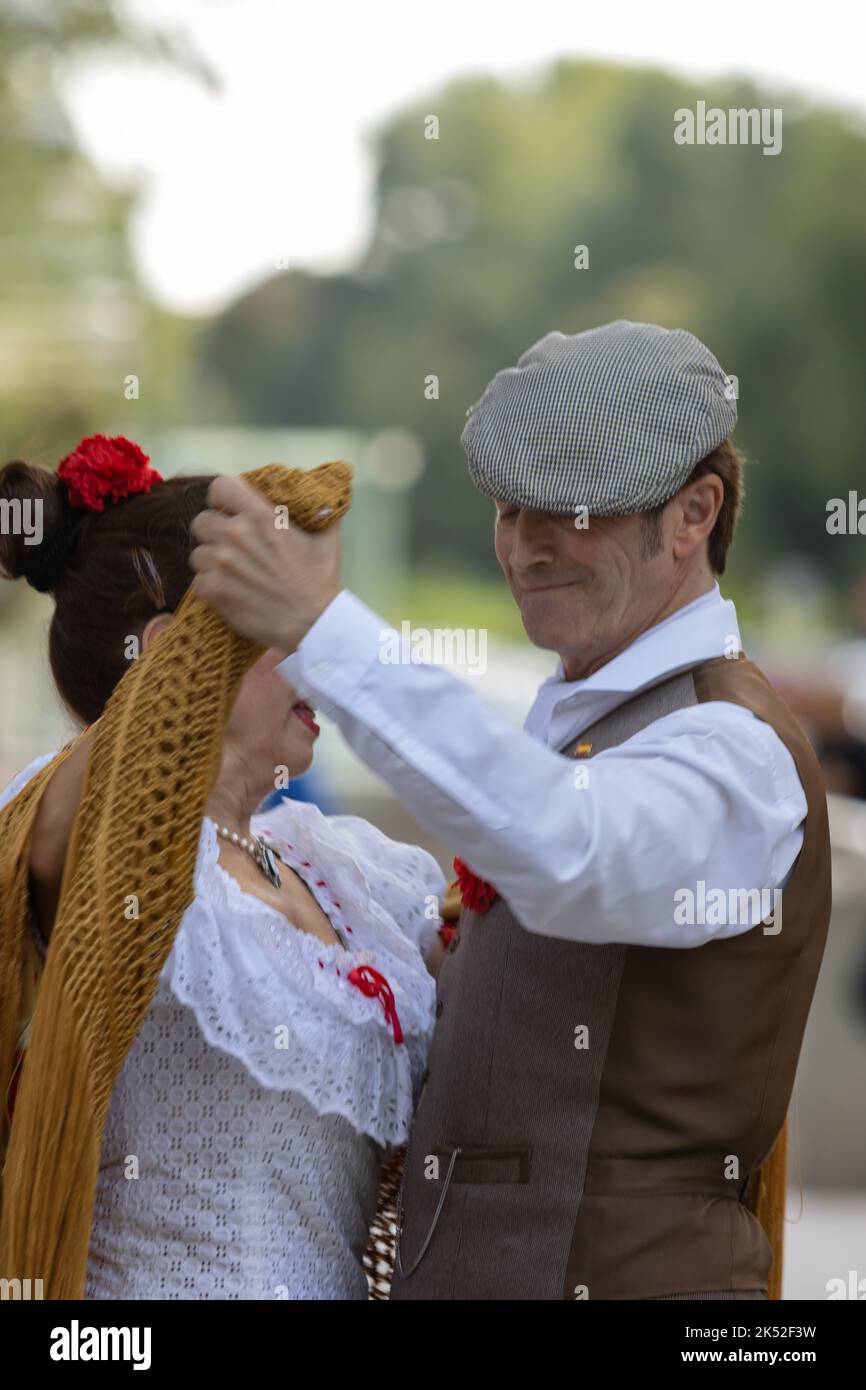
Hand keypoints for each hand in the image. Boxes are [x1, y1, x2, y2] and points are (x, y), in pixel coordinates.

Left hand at [189, 475, 341, 649]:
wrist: (312, 624)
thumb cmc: (320, 581)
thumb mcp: (327, 540)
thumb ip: (319, 514)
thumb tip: (319, 502)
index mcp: (261, 516)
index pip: (220, 487)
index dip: (222, 499)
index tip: (228, 510)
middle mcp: (236, 534)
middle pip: (202, 521)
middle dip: (214, 533)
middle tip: (229, 547)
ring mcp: (221, 563)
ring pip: (198, 553)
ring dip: (211, 562)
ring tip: (231, 574)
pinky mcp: (213, 590)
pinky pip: (198, 581)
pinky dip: (211, 587)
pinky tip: (230, 592)